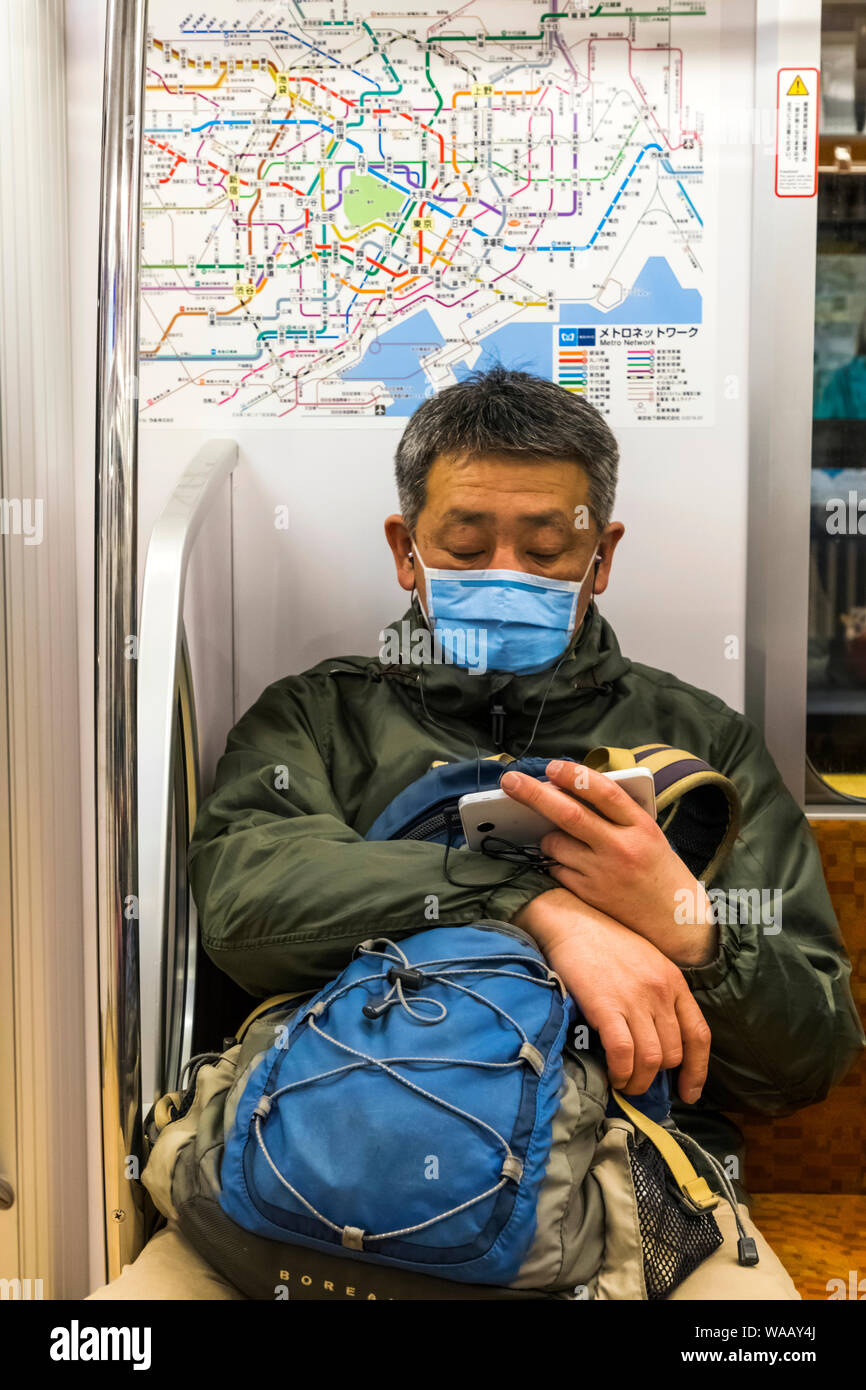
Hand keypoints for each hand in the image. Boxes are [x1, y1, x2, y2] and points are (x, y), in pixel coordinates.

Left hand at [501, 760, 717, 967]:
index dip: (574, 776)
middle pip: (569, 815)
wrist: (678, 922)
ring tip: (560, 839)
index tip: (552, 766)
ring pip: (555, 844)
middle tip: (510, 781)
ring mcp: (603, 873)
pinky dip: (555, 862)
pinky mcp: (589, 895)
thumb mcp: (649, 835)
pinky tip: (568, 864)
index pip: (604, 792)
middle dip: (534, 794)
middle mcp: (621, 848)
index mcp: (641, 826)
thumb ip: (618, 815)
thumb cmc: (660, 872)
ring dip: (548, 837)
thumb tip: (572, 791)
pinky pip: (556, 870)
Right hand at [513, 887, 710, 1102]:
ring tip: (624, 1084)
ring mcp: (635, 999)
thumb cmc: (604, 942)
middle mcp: (660, 992)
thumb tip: (658, 1036)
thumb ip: (659, 994)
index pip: (698, 1035)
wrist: (570, 922)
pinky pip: (624, 1053)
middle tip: (638, 1083)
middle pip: (673, 1053)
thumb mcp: (647, 961)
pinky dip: (621, 1072)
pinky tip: (613, 1075)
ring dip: (638, 1082)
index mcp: (674, 981)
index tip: (688, 1092)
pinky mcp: (607, 1006)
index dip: (697, 1071)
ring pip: (652, 1060)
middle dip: (658, 1078)